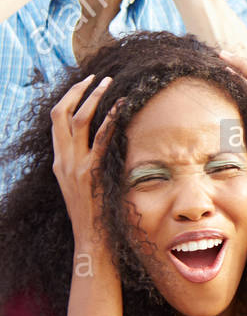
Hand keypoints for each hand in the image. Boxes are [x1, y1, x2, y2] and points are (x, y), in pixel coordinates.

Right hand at [50, 75, 118, 245]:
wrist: (90, 239)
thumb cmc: (94, 214)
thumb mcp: (82, 186)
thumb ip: (85, 166)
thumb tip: (99, 149)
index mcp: (59, 162)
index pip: (56, 121)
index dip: (68, 100)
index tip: (83, 85)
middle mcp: (62, 160)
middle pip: (60, 114)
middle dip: (77, 91)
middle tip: (96, 76)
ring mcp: (74, 166)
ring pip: (77, 120)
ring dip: (94, 97)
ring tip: (109, 82)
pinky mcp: (90, 173)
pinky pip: (99, 140)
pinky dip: (110, 119)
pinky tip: (121, 106)